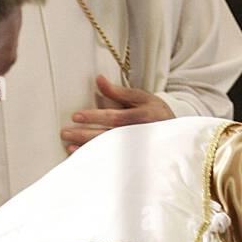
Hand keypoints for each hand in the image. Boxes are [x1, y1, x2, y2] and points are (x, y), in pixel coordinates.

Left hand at [60, 74, 174, 152]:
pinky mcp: (136, 160)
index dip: (94, 117)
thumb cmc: (156, 113)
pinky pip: (114, 162)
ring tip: (69, 147)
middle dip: (85, 135)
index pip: (114, 118)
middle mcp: (139, 136)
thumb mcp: (142, 98)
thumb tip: (99, 80)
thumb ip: (119, 92)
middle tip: (65, 132)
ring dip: (88, 150)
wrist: (177, 134)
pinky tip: (85, 158)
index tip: (76, 116)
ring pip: (109, 151)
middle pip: (108, 137)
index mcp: (142, 118)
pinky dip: (98, 160)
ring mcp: (137, 151)